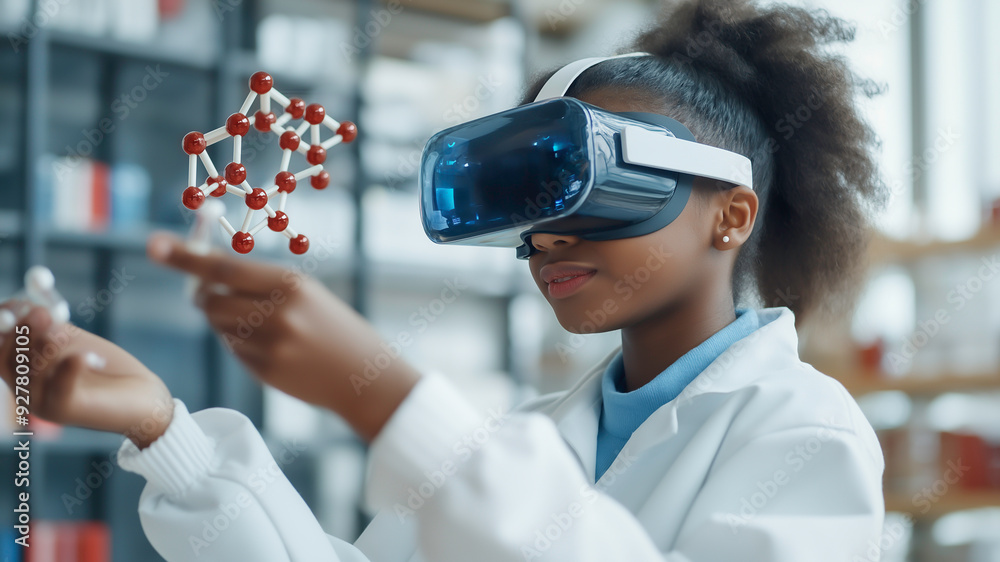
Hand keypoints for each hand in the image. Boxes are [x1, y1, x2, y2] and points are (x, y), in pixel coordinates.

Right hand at [0, 304, 173, 448]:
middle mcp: (23, 388)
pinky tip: (84, 356)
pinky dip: (69, 369)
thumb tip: (25, 304)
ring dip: (47, 346)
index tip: (21, 305)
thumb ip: (47, 323)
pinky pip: (60, 389)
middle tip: (42, 312)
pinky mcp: (64, 412)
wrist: (142, 396)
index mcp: (20, 369)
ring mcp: (41, 403)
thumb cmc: (103, 365)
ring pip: (32, 372)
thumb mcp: (71, 339)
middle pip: (7, 358)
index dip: (4, 321)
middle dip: (22, 333)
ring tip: (64, 332)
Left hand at [147, 232, 420, 440]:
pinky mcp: (265, 371)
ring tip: (260, 325)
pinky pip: (233, 349)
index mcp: (290, 283)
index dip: (185, 257)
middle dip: (203, 296)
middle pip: (211, 299)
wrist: (365, 375)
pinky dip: (240, 344)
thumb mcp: (306, 293)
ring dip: (224, 321)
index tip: (154, 245)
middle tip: (207, 295)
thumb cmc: (333, 326)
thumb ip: (259, 283)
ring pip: (219, 325)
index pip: (224, 266)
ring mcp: (271, 344)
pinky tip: (271, 348)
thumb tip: (202, 274)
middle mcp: (278, 312)